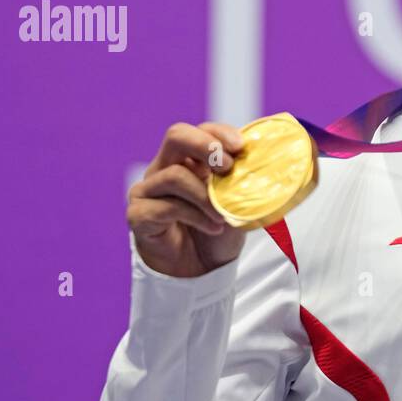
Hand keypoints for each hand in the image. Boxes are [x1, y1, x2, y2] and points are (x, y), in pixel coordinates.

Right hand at [127, 122, 247, 276]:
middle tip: (227, 168)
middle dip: (205, 146)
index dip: (220, 133)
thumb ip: (243, 183)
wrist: (201, 270)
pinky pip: (166, 207)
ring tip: (224, 215)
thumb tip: (262, 166)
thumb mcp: (237, 204)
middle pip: (176, 136)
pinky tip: (213, 228)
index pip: (201, 130)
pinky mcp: (138, 214)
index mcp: (189, 160)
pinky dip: (195, 217)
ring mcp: (147, 190)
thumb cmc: (218, 231)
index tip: (240, 147)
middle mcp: (164, 168)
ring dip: (206, 196)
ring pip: (174, 176)